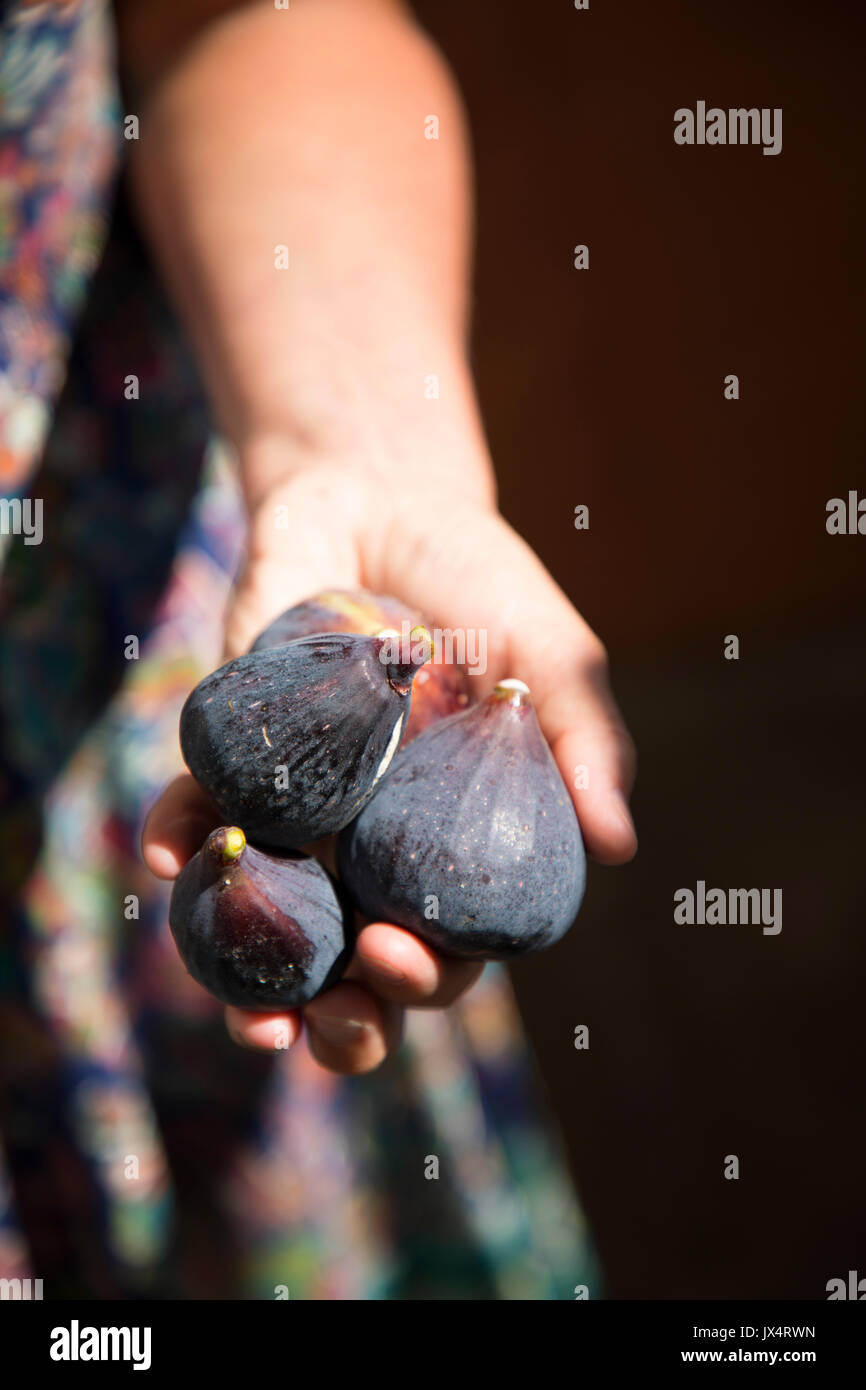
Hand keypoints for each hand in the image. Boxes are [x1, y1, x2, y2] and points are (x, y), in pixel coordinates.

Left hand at [142, 456, 636, 1073]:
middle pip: (356, 964)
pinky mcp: (236, 760)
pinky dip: (179, 838)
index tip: (399, 959)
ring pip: (273, 922)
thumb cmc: (484, 590)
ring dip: (248, 978)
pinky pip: (200, 814)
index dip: (427, 979)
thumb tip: (622, 846)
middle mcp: (373, 847)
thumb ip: (581, 742)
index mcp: (452, 846)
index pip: (447, 945)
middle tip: (329, 1021)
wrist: (386, 504)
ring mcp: (302, 812)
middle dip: (344, 1018)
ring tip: (247, 1018)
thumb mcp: (551, 658)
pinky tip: (168, 856)